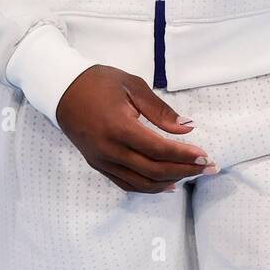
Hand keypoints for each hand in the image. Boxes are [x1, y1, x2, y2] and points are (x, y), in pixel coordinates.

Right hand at [56, 65, 216, 192]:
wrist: (62, 89)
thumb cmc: (99, 82)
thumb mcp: (132, 85)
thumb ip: (160, 110)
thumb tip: (187, 126)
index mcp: (119, 127)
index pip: (158, 149)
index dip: (184, 156)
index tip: (205, 156)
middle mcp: (109, 149)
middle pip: (153, 171)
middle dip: (184, 171)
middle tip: (208, 168)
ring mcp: (102, 160)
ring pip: (141, 183)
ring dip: (169, 182)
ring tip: (191, 175)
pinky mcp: (98, 164)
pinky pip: (126, 183)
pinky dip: (148, 187)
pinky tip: (166, 184)